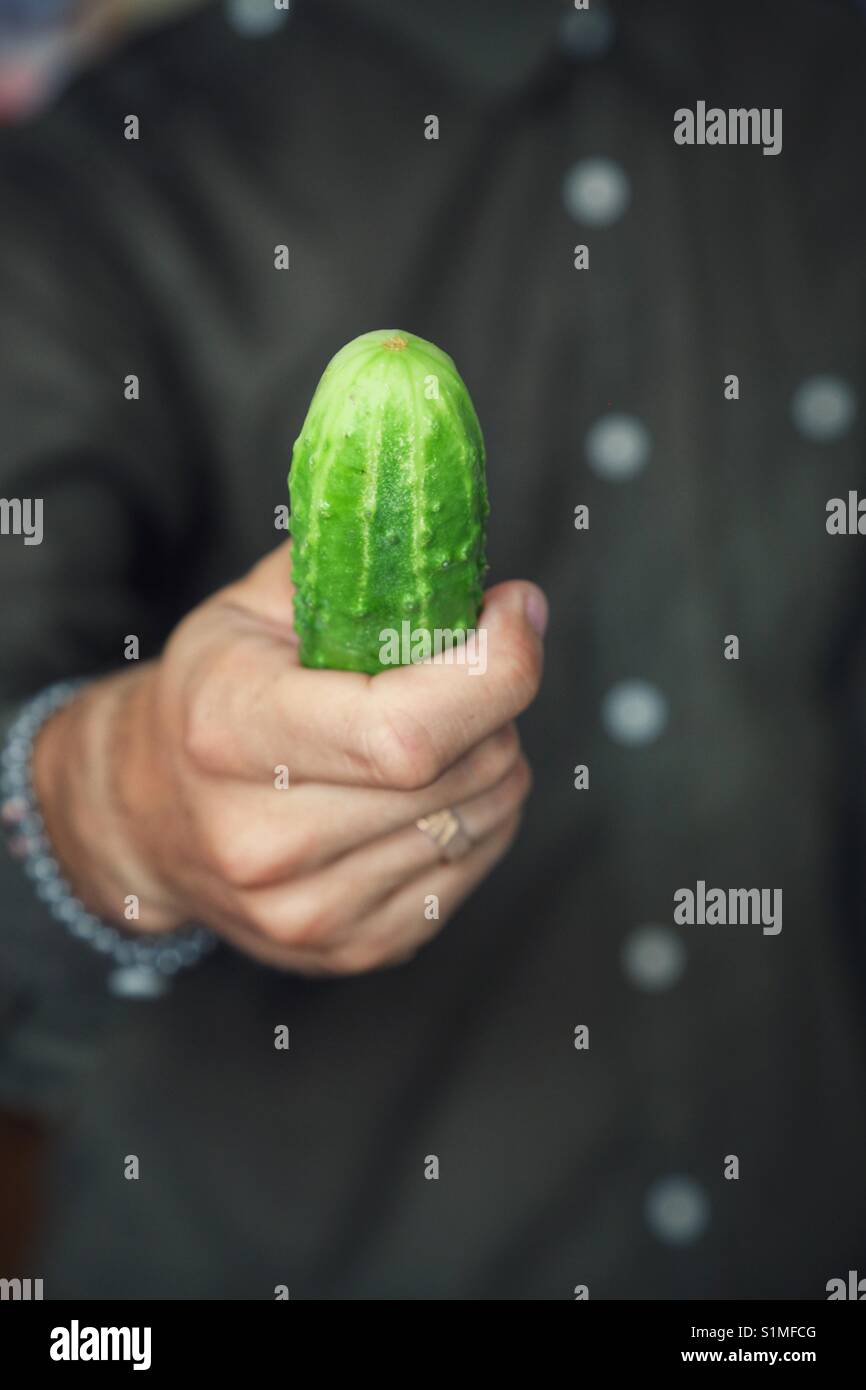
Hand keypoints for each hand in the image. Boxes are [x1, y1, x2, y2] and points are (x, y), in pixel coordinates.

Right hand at [34, 542, 545, 975]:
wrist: (147, 816)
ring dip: (492, 756)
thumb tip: (485, 575)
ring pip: (486, 818)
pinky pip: (475, 866)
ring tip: (439, 728)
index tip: (514, 612)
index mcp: (232, 734)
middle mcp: (266, 840)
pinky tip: (432, 786)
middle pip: (462, 772)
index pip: (406, 731)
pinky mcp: (354, 948)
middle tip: (466, 667)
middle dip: (496, 702)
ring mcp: (310, 911)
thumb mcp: (253, 609)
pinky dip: (479, 814)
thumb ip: (360, 571)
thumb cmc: (210, 696)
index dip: (494, 669)